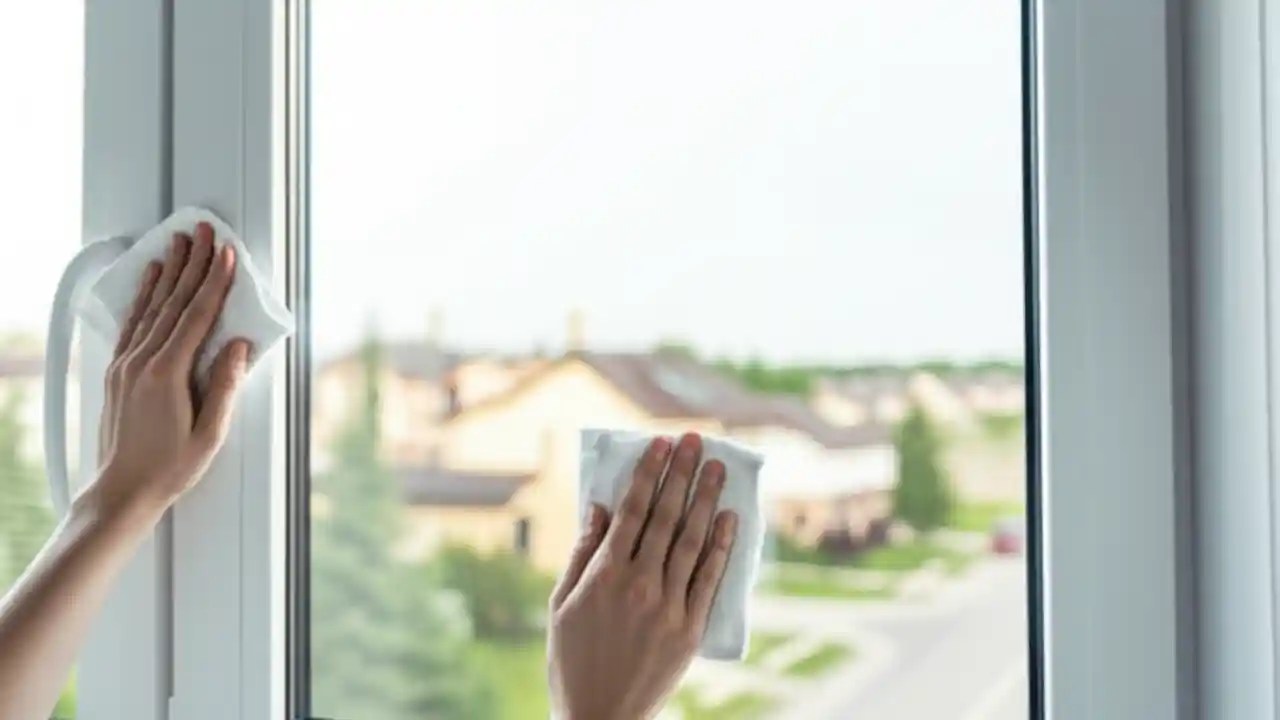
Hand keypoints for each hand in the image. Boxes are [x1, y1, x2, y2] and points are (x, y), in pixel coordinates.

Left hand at [96, 222, 250, 516]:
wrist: (123, 490)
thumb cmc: (169, 468)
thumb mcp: (210, 433)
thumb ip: (225, 386)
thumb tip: (239, 347)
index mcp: (166, 375)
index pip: (196, 316)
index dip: (215, 283)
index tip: (227, 255)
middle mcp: (142, 362)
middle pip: (173, 301)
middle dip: (192, 263)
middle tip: (203, 232)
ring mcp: (126, 364)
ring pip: (152, 306)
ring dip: (168, 271)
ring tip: (179, 243)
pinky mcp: (119, 370)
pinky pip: (134, 322)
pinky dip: (144, 295)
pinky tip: (150, 278)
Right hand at [548, 433, 737, 719]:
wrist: (601, 717)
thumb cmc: (573, 660)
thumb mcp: (562, 603)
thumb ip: (583, 552)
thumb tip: (599, 506)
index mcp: (605, 576)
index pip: (632, 511)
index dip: (648, 473)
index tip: (660, 443)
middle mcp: (640, 586)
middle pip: (666, 518)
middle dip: (681, 474)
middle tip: (694, 440)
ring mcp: (669, 608)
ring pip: (692, 541)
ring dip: (706, 499)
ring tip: (715, 467)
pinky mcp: (690, 630)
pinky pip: (709, 579)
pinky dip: (720, 547)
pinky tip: (728, 519)